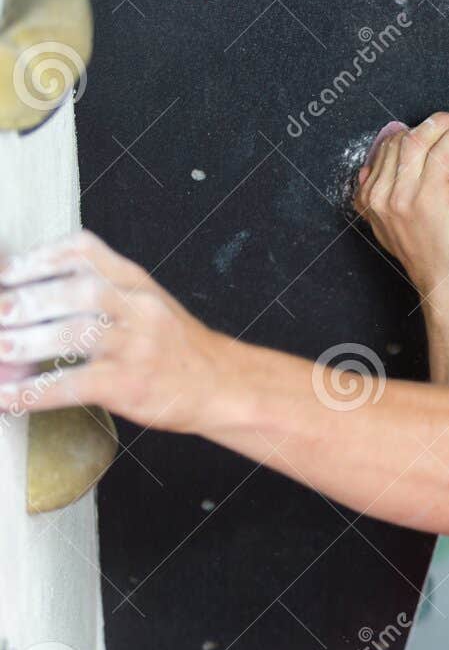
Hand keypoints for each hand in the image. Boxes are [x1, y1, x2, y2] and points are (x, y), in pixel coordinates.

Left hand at [0, 230, 222, 432]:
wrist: (225, 386)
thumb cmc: (177, 347)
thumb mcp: (147, 301)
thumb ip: (97, 290)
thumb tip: (22, 299)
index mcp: (136, 281)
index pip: (83, 252)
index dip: (37, 258)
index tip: (6, 271)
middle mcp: (138, 308)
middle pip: (74, 293)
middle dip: (25, 301)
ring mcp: (137, 347)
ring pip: (74, 336)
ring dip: (23, 343)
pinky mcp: (131, 384)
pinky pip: (74, 385)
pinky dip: (33, 392)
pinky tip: (7, 397)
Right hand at [353, 111, 448, 299]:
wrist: (442, 284)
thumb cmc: (426, 256)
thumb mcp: (389, 228)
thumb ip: (380, 203)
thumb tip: (376, 173)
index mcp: (367, 199)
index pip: (385, 150)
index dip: (410, 133)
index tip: (432, 131)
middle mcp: (380, 196)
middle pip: (402, 141)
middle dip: (429, 123)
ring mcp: (403, 196)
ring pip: (420, 141)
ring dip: (445, 124)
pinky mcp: (430, 198)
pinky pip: (444, 154)